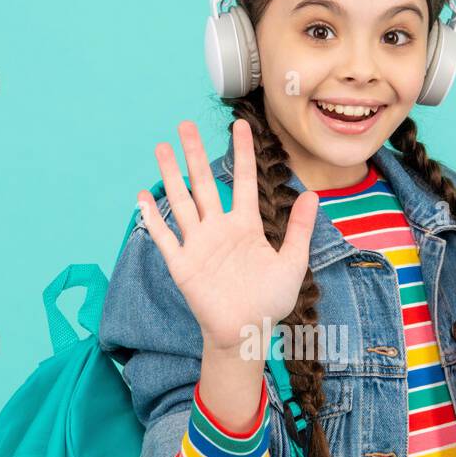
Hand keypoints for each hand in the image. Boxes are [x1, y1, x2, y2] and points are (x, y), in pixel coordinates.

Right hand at [137, 118, 319, 353]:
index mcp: (245, 226)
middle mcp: (219, 229)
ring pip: (181, 202)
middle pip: (203, 183)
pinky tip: (143, 196)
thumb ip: (299, 230)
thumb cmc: (270, 301)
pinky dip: (153, 218)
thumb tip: (312, 195)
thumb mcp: (292, 263)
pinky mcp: (183, 264)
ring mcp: (198, 245)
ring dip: (171, 175)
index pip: (241, 181)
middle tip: (185, 124)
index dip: (241, 153)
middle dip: (194, 154)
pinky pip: (164, 237)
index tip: (239, 125)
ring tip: (161, 147)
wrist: (247, 332)